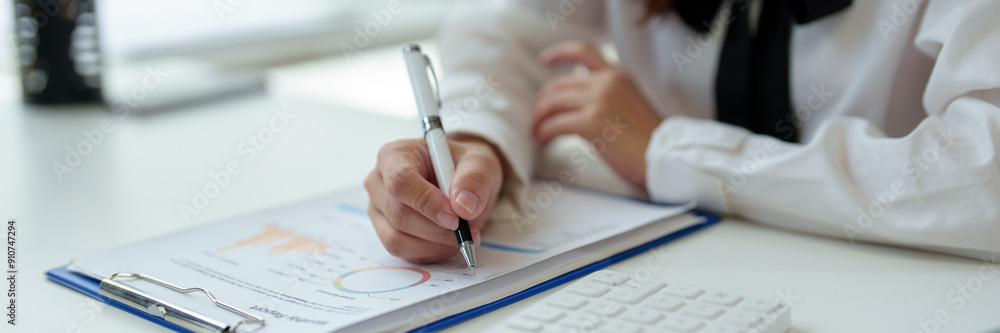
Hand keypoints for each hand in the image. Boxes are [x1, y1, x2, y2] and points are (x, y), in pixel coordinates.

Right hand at [364, 135, 502, 262]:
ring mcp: (379, 210)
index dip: (426, 202)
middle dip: (436, 229)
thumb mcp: (479, 162)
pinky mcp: (386, 232)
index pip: (400, 182)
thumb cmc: (463, 166)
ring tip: (461, 236)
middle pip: (398, 214)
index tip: (455, 218)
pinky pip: (403, 251)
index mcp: (394, 155)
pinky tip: (448, 241)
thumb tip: (464, 206)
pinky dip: (430, 252)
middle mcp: (379, 182)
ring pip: (397, 238)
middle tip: (466, 231)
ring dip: (434, 244)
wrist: (461, 180)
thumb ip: (475, 179)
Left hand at [533, 42, 662, 188]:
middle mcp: (606, 83)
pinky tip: (542, 141)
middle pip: (559, 85)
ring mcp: (598, 101)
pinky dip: (543, 133)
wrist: (664, 156)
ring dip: (539, 119)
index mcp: (617, 76)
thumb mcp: (630, 103)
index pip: (583, 52)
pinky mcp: (591, 122)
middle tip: (536, 118)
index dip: (560, 53)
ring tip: (537, 133)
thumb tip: (580, 102)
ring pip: (552, 103)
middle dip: (542, 102)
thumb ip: (608, 95)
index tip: (544, 60)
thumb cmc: (648, 140)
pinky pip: (554, 124)